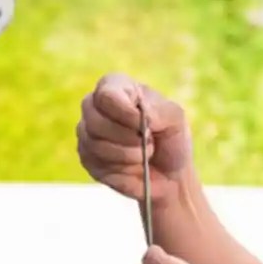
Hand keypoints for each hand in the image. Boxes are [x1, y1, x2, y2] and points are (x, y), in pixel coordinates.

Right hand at [76, 74, 192, 205]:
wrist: (169, 176)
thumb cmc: (171, 141)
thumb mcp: (175, 120)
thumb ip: (160, 111)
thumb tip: (141, 114)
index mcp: (117, 87)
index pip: (106, 94)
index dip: (124, 112)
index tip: (144, 125)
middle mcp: (96, 106)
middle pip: (95, 120)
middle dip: (127, 138)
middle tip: (148, 142)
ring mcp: (87, 133)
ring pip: (95, 144)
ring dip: (128, 155)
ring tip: (144, 155)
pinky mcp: (87, 158)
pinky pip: (96, 164)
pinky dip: (121, 169)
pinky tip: (133, 167)